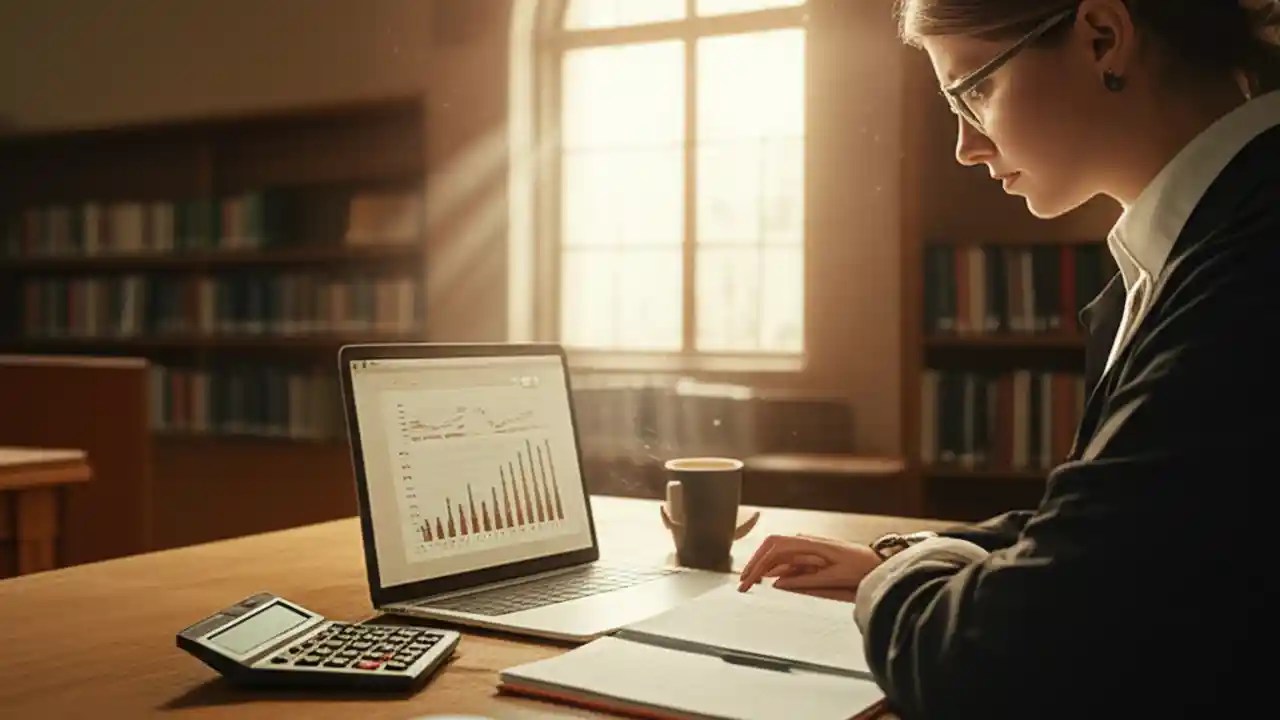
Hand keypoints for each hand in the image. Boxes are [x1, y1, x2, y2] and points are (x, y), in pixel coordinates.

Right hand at [737, 533, 882, 600]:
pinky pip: (785, 559)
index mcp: (808, 543)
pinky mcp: (808, 554)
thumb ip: (804, 580)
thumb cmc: (858, 566)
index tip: (748, 581)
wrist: (875, 562)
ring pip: (775, 553)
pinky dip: (772, 569)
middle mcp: (804, 541)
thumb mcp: (832, 577)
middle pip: (770, 547)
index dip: (758, 564)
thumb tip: (776, 583)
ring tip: (749, 585)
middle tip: (743, 584)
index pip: (774, 548)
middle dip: (754, 564)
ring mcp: (805, 546)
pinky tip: (766, 581)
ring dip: (761, 567)